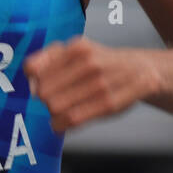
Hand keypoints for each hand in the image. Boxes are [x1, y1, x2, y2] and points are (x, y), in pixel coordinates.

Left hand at [23, 38, 162, 133]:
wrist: (141, 70)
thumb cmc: (101, 62)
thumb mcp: (77, 50)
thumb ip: (48, 59)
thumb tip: (32, 81)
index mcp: (77, 47)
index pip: (33, 69)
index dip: (33, 81)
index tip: (39, 85)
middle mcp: (89, 62)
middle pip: (43, 92)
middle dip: (45, 100)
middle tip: (54, 100)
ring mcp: (101, 83)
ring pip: (56, 108)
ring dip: (53, 114)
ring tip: (60, 112)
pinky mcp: (110, 104)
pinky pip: (73, 120)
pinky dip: (61, 125)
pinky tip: (63, 123)